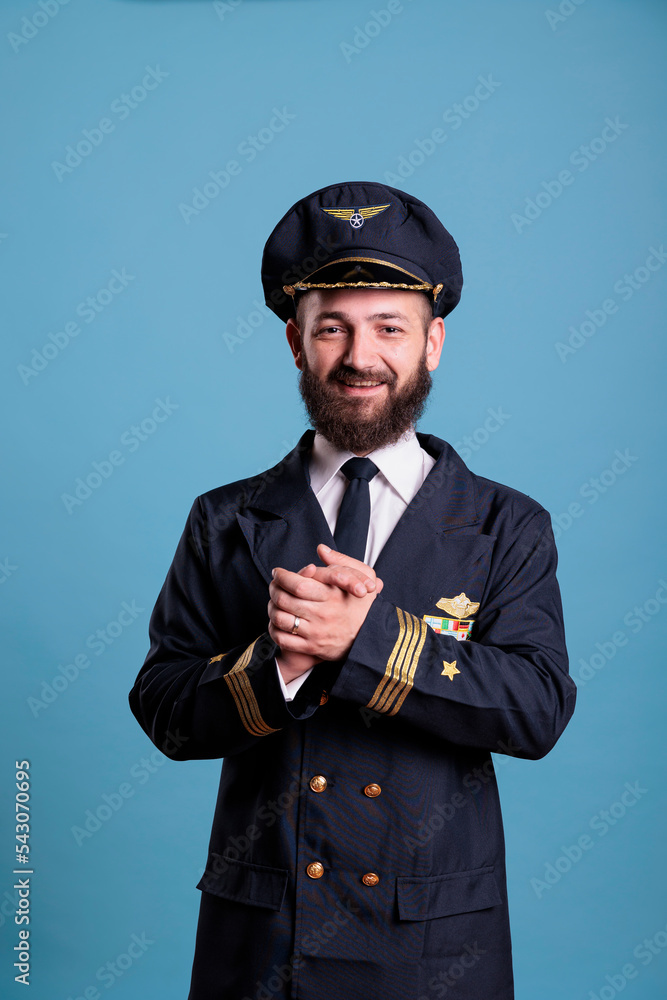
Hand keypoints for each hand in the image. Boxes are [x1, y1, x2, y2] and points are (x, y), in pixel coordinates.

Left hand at [268, 545, 383, 674]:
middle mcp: (322, 614)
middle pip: (284, 600)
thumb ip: (341, 561)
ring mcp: (315, 632)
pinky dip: (274, 629)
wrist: (372, 637)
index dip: (282, 576)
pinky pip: (283, 639)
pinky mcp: (311, 647)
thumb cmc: (364, 605)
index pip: (298, 584)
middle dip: (273, 590)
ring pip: (280, 619)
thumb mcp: (363, 577)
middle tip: (273, 585)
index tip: (278, 572)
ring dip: (271, 608)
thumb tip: (321, 549)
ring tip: (274, 602)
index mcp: (332, 595)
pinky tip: (278, 622)